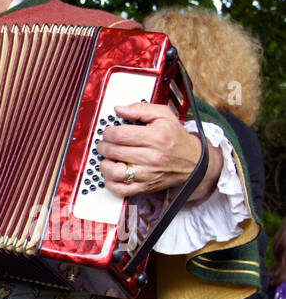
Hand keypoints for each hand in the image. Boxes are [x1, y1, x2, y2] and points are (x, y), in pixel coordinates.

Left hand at [97, 101, 222, 200]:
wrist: (193, 161)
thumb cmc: (175, 138)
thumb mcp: (164, 116)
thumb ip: (140, 109)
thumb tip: (119, 109)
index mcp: (155, 137)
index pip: (120, 134)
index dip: (108, 132)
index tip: (109, 132)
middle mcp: (151, 157)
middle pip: (114, 151)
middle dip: (104, 146)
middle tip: (105, 143)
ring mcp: (147, 174)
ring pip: (114, 172)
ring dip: (104, 164)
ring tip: (108, 158)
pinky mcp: (145, 187)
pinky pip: (120, 189)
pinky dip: (110, 182)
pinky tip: (112, 173)